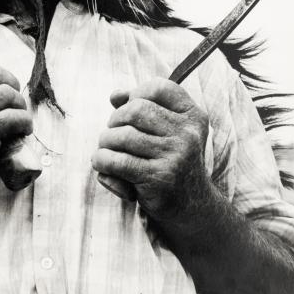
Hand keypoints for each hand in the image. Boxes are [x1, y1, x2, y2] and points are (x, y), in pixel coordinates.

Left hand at [91, 78, 210, 222]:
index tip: (129, 111)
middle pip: (136, 109)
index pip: (159, 88)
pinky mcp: (158, 179)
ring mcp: (175, 157)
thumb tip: (115, 95)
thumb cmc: (171, 160)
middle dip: (115, 119)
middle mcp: (187, 135)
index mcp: (192, 116)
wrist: (191, 206)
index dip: (137, 93)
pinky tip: (101, 164)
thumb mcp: (168, 130)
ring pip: (123, 136)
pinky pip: (118, 162)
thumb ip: (143, 106)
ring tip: (105, 149)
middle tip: (113, 133)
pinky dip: (102, 161)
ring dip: (105, 142)